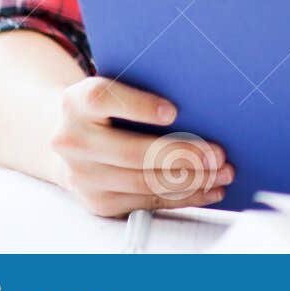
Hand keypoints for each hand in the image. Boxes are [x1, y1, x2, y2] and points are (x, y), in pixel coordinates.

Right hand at [49, 77, 232, 216]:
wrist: (68, 138)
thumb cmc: (107, 107)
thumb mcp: (114, 87)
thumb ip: (143, 87)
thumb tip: (200, 97)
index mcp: (77, 102)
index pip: (102, 99)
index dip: (138, 106)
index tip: (173, 112)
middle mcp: (73, 141)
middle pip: (131, 152)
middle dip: (181, 155)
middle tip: (217, 154)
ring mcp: (82, 176)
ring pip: (142, 183)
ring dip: (190, 181)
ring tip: (221, 173)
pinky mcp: (97, 202)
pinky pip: (146, 203)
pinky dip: (182, 197)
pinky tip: (207, 189)